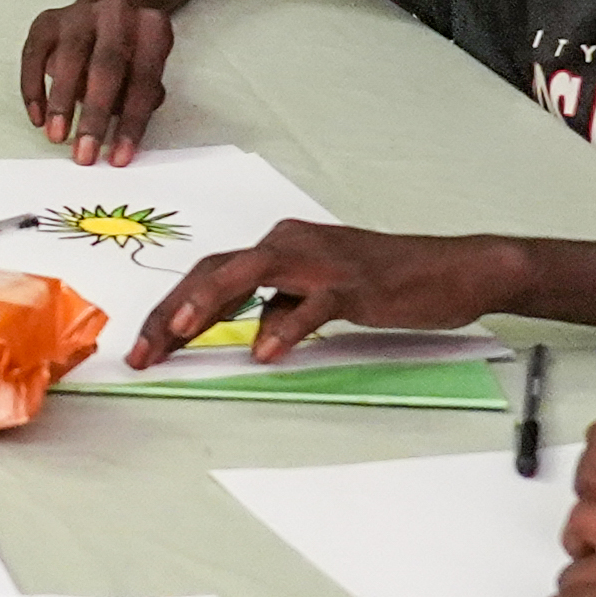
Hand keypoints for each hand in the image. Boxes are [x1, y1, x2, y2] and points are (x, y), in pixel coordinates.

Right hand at [20, 0, 182, 166]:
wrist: (106, 16)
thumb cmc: (129, 56)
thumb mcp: (147, 73)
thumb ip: (141, 97)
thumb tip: (126, 128)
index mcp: (151, 26)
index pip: (144, 78)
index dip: (132, 121)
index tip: (119, 158)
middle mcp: (116, 13)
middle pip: (107, 64)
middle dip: (94, 114)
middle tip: (84, 153)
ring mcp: (79, 14)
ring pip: (69, 58)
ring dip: (61, 102)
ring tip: (57, 136)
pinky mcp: (47, 21)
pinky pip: (34, 56)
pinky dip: (33, 89)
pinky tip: (38, 117)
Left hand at [126, 222, 530, 368]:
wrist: (452, 270)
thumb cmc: (386, 284)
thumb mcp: (321, 300)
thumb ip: (283, 308)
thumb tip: (252, 335)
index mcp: (279, 247)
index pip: (210, 274)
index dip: (171, 310)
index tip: (144, 347)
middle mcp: (291, 244)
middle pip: (215, 271)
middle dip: (173, 313)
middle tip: (143, 352)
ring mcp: (322, 260)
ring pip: (251, 273)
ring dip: (209, 302)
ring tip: (181, 335)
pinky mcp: (354, 282)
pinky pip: (312, 303)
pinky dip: (286, 326)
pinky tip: (265, 352)